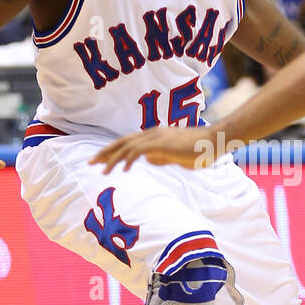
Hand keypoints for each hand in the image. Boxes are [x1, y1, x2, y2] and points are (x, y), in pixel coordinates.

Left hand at [90, 127, 216, 172]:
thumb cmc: (199, 150)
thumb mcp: (176, 156)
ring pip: (126, 146)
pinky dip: (128, 159)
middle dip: (105, 152)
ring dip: (112, 159)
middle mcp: (152, 133)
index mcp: (155, 136)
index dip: (113, 151)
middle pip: (122, 142)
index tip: (101, 161)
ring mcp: (156, 137)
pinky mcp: (161, 143)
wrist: (214, 141)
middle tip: (90, 163)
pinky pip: (138, 151)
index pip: (128, 142)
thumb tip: (149, 160)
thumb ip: (162, 157)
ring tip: (103, 171)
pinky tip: (122, 170)